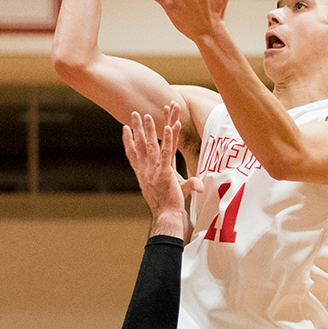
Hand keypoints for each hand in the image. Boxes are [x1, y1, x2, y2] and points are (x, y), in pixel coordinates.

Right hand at [123, 108, 186, 226]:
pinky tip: (170, 127)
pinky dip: (169, 139)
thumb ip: (192, 183)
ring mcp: (156, 169)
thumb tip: (201, 185)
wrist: (168, 215)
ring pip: (152, 144)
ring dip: (150, 129)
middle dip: (139, 128)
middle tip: (135, 113)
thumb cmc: (170, 202)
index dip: (130, 139)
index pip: (137, 151)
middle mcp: (149, 168)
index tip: (126, 127)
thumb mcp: (179, 189)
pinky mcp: (166, 172)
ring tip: (146, 114)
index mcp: (147, 169)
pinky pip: (168, 152)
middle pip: (144, 143)